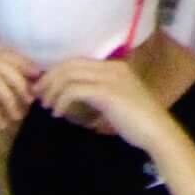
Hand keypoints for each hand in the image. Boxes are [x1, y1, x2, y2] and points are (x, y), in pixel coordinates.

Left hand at [38, 53, 165, 149]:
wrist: (157, 132)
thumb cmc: (136, 123)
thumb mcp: (114, 103)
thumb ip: (96, 95)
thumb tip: (72, 97)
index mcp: (114, 67)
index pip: (77, 61)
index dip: (56, 73)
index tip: (44, 89)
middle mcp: (112, 67)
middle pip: (70, 64)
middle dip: (49, 79)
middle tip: (38, 96)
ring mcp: (110, 78)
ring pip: (69, 75)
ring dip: (53, 91)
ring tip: (47, 106)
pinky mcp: (107, 93)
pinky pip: (74, 90)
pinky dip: (61, 101)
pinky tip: (58, 113)